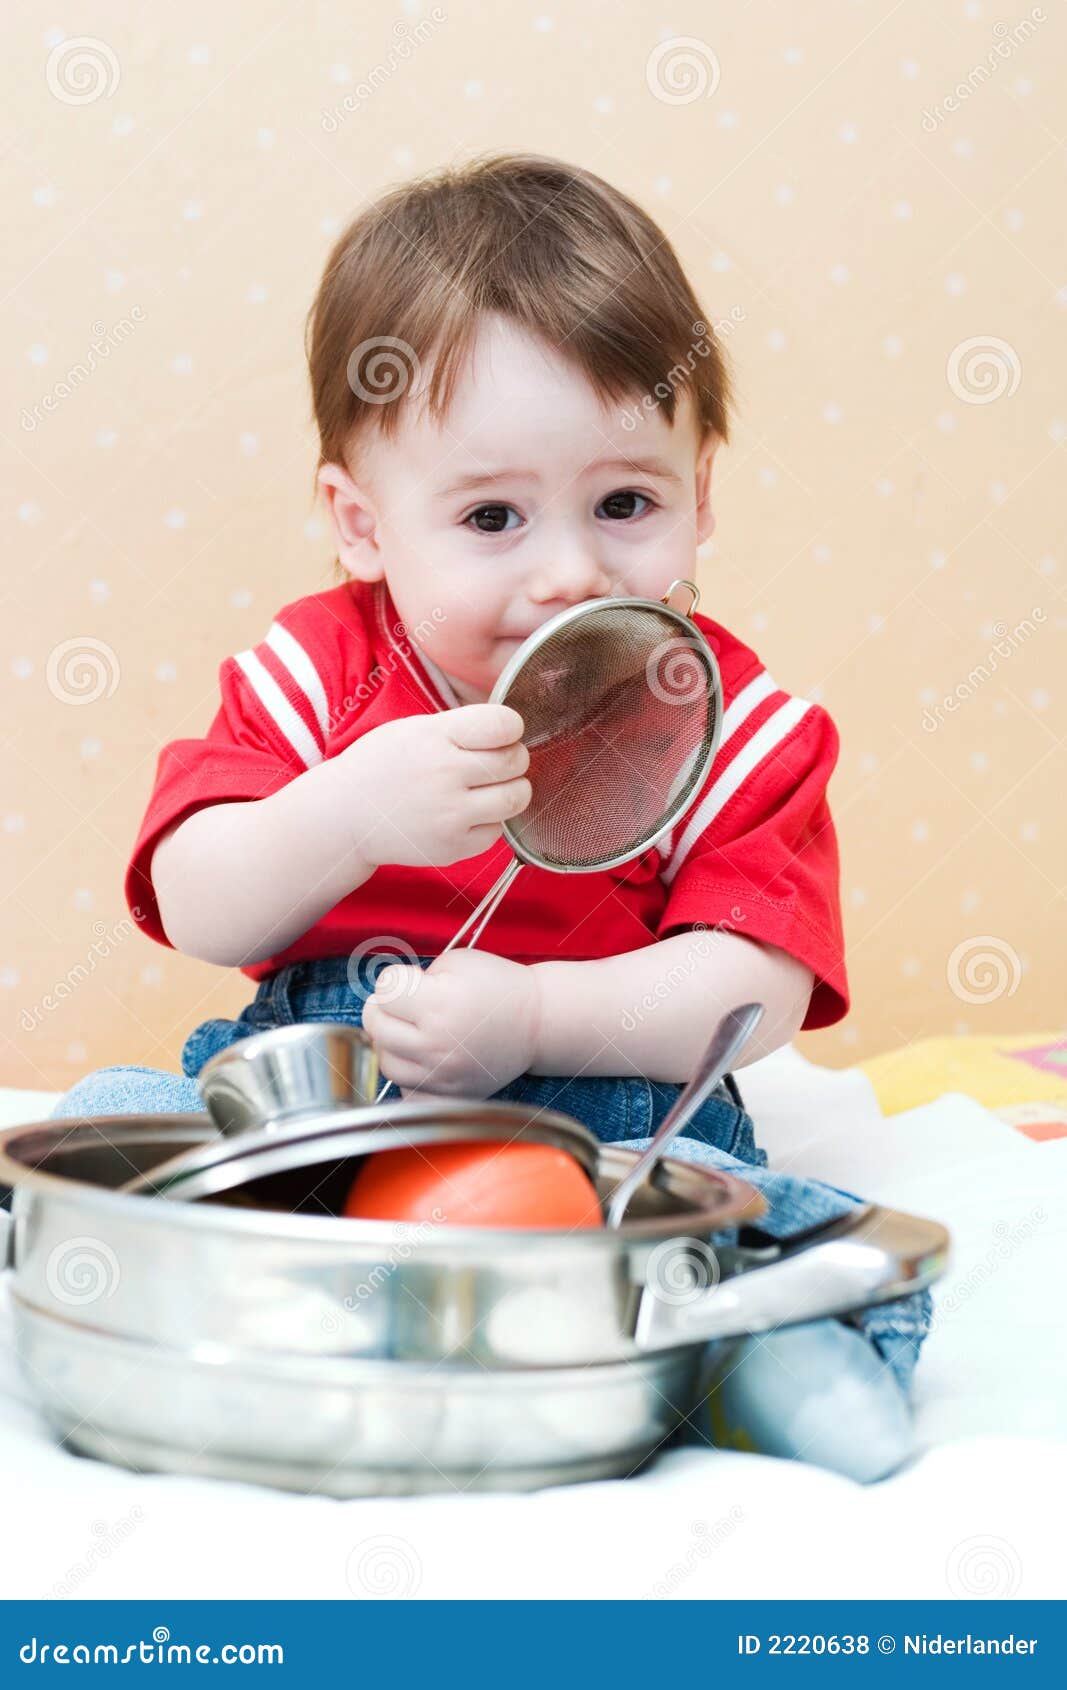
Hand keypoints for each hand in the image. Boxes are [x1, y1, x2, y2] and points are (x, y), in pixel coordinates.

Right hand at [335, 705, 530, 870]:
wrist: (344, 815)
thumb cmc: (381, 766)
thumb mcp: (414, 729)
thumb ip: (461, 728)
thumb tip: (510, 731)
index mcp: (436, 736)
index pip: (503, 724)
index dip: (511, 728)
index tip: (503, 734)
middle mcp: (445, 773)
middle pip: (516, 761)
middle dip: (514, 759)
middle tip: (497, 763)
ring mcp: (450, 814)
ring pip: (515, 798)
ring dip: (511, 790)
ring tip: (490, 789)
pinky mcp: (453, 847)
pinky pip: (496, 831)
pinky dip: (489, 822)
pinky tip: (467, 814)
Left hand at [362, 949, 541, 1099]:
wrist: (537, 1022)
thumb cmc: (499, 987)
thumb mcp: (457, 963)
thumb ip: (417, 978)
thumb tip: (388, 1000)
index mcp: (438, 1003)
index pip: (385, 989)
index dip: (396, 979)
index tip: (412, 981)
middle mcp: (436, 1043)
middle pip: (376, 1026)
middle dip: (385, 1008)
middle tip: (404, 1004)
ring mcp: (442, 1074)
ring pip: (386, 1062)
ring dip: (391, 1044)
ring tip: (411, 1031)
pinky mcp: (450, 1095)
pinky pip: (407, 1094)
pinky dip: (408, 1078)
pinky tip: (421, 1061)